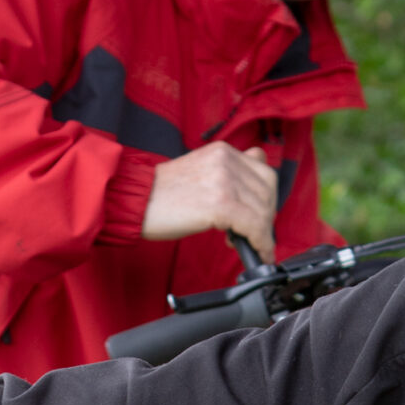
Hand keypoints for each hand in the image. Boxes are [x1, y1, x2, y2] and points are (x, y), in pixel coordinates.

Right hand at [141, 144, 278, 260]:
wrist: (136, 201)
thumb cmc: (163, 194)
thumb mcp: (200, 171)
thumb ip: (227, 175)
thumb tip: (252, 195)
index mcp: (222, 151)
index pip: (263, 170)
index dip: (266, 196)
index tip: (260, 214)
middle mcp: (226, 160)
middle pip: (268, 190)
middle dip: (266, 216)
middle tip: (252, 232)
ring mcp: (224, 181)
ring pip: (263, 210)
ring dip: (262, 233)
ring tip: (246, 243)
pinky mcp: (221, 204)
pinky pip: (254, 226)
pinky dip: (261, 243)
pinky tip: (258, 253)